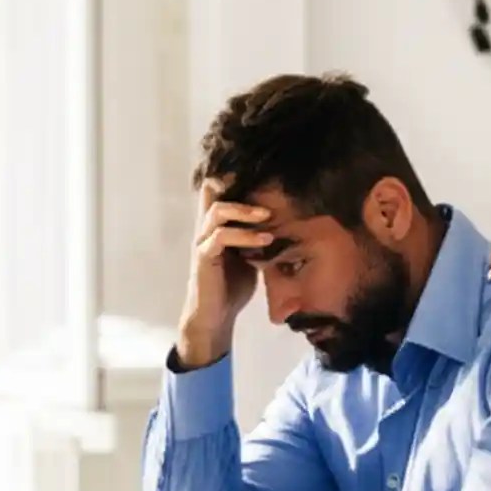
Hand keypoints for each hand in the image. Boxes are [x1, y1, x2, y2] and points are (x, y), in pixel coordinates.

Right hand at [176, 180, 273, 367]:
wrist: (215, 316)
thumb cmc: (232, 286)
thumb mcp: (250, 256)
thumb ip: (257, 238)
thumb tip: (288, 225)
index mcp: (216, 225)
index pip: (218, 190)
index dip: (232, 177)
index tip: (261, 174)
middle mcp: (206, 228)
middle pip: (210, 189)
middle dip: (236, 183)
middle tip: (266, 186)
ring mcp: (203, 241)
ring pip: (217, 211)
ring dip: (244, 210)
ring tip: (267, 215)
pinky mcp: (204, 257)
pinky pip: (221, 237)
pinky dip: (245, 236)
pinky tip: (265, 240)